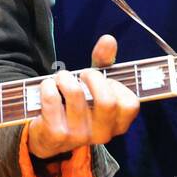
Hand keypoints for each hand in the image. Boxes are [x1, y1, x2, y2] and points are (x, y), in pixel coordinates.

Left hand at [26, 34, 138, 158]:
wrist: (47, 136)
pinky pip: (52, 101)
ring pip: (76, 95)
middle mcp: (102, 134)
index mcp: (118, 124)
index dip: (115, 85)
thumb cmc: (77, 106)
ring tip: (61, 78)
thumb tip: (108, 40)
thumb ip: (104, 63)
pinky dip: (47, 87)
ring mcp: (80, 136)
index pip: (130, 104)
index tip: (103, 80)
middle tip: (82, 74)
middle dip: (92, 78)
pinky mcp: (57, 135)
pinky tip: (47, 87)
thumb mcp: (94, 86)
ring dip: (65, 78)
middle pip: (107, 101)